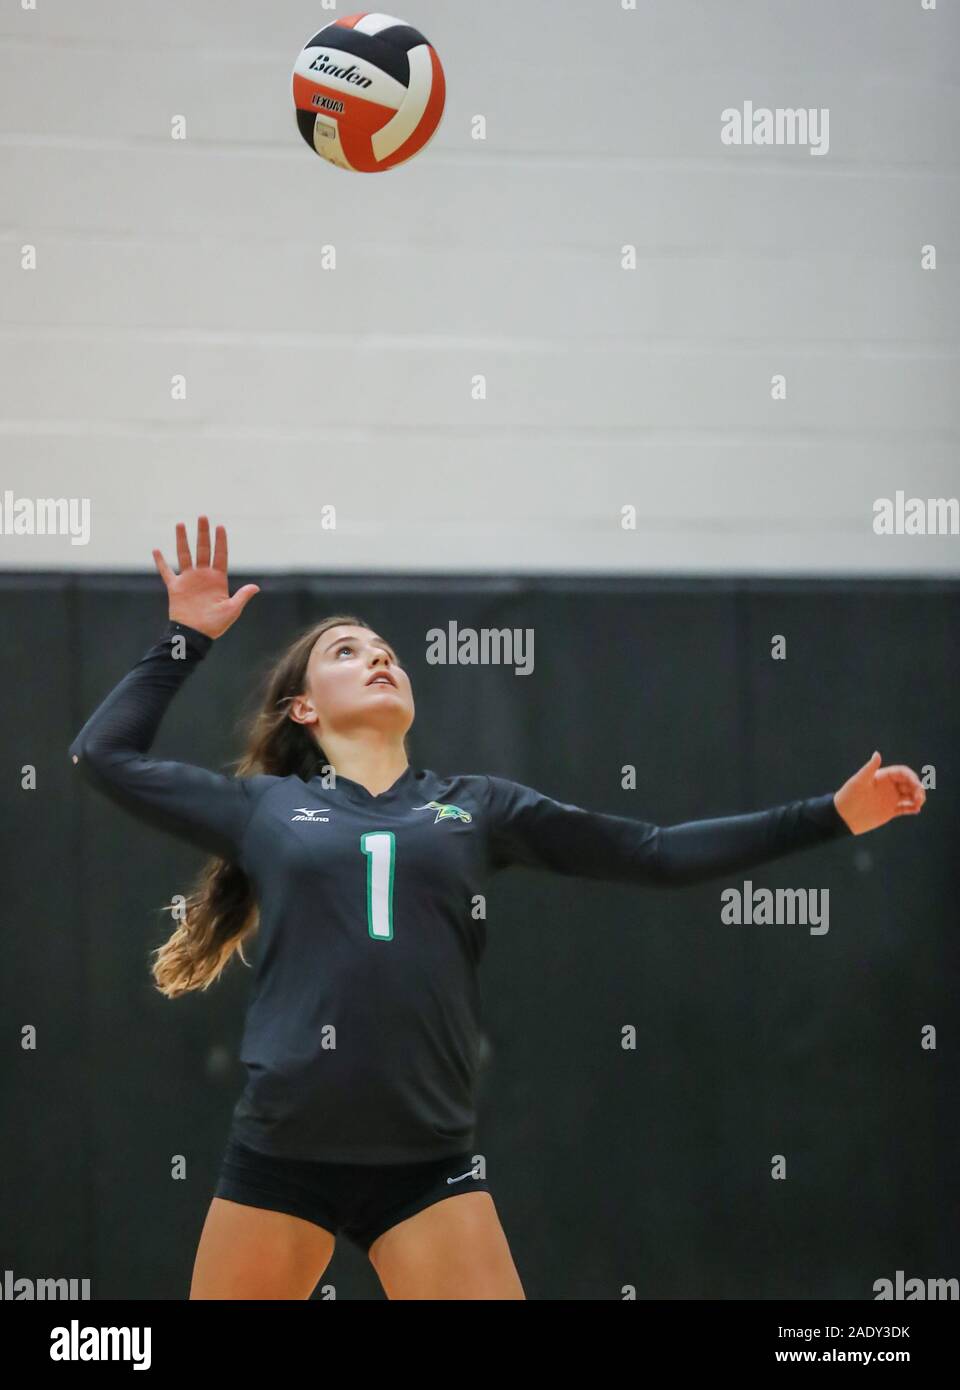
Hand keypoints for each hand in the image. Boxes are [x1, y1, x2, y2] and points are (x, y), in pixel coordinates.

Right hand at [152, 516, 259, 639]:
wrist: (195, 635)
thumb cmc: (215, 624)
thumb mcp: (232, 610)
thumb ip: (242, 596)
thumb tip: (256, 587)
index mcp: (218, 579)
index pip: (220, 555)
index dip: (220, 541)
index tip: (220, 527)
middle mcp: (203, 576)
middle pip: (203, 549)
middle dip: (203, 533)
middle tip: (203, 516)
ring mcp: (189, 579)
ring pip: (185, 555)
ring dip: (182, 540)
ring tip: (180, 524)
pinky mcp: (175, 587)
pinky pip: (166, 572)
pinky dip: (161, 562)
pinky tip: (156, 550)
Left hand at [834, 751, 925, 834]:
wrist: (842, 817)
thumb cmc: (849, 796)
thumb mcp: (859, 781)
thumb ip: (870, 768)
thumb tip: (877, 753)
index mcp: (882, 777)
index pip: (902, 773)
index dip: (911, 777)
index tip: (916, 784)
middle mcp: (888, 787)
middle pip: (909, 784)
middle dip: (917, 788)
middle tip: (920, 797)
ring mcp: (890, 799)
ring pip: (909, 796)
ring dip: (917, 798)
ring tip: (919, 804)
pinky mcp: (890, 811)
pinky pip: (905, 808)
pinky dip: (912, 808)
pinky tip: (916, 810)